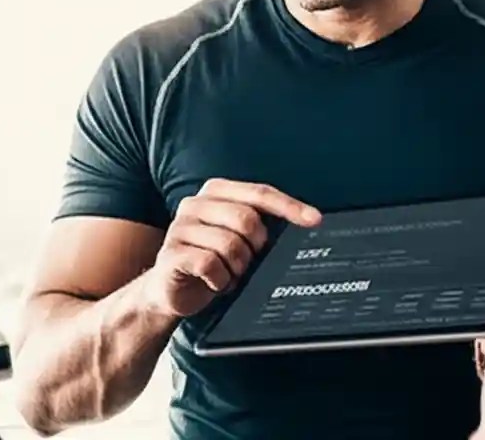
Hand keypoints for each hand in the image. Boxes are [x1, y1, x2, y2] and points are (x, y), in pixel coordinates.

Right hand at [141, 179, 320, 318]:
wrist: (170, 292)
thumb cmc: (211, 262)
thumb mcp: (237, 238)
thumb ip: (259, 225)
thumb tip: (304, 224)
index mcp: (215, 192)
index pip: (260, 192)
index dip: (289, 206)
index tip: (315, 220)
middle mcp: (195, 204)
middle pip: (247, 219)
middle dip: (256, 248)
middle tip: (248, 262)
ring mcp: (180, 228)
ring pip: (229, 244)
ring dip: (237, 268)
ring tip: (228, 274)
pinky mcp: (171, 255)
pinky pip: (210, 264)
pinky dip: (221, 280)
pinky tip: (215, 283)